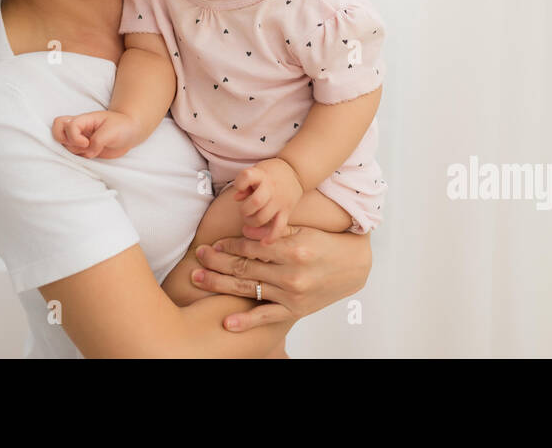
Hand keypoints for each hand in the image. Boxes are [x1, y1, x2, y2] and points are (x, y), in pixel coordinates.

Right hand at [51, 110, 140, 158]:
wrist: (131, 132)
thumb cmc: (122, 126)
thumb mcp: (111, 132)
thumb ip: (97, 142)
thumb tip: (88, 152)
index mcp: (85, 120)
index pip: (69, 126)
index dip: (74, 137)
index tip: (87, 143)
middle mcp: (79, 129)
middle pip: (57, 130)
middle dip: (62, 140)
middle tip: (79, 145)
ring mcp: (80, 139)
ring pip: (65, 146)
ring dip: (75, 151)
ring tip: (91, 150)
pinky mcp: (85, 150)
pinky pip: (73, 155)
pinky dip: (79, 157)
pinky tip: (92, 154)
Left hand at [190, 225, 372, 331]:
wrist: (354, 266)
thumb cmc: (326, 244)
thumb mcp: (303, 229)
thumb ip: (275, 230)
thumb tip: (246, 231)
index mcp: (293, 248)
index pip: (251, 246)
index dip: (229, 245)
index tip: (214, 244)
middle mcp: (291, 273)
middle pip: (244, 267)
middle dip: (216, 262)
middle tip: (197, 257)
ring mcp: (292, 294)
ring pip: (248, 288)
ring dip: (219, 283)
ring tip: (198, 279)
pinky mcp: (295, 310)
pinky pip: (266, 317)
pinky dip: (246, 321)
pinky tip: (227, 323)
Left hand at [232, 158, 304, 244]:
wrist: (295, 171)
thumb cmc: (270, 173)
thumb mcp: (257, 171)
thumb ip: (245, 183)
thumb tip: (237, 197)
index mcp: (261, 175)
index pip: (247, 176)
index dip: (239, 183)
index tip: (240, 187)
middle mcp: (271, 188)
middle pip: (255, 202)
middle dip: (245, 210)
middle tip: (244, 211)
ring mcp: (279, 201)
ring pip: (263, 217)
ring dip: (252, 222)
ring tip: (250, 221)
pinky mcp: (287, 211)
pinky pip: (279, 227)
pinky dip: (271, 236)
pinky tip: (264, 242)